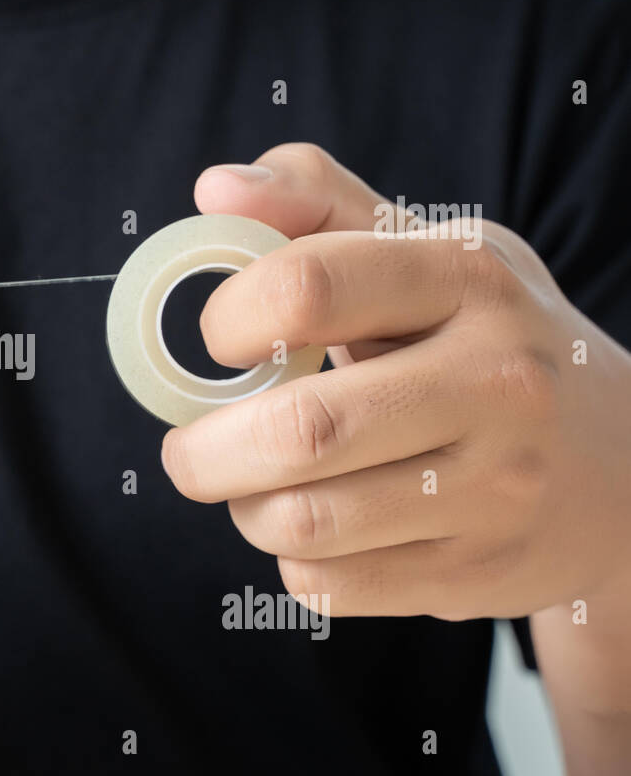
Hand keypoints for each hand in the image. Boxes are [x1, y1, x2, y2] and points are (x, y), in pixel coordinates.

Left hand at [162, 144, 630, 622]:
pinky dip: (295, 560)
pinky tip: (318, 528)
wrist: (619, 471)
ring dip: (246, 510)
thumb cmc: (485, 343)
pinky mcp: (480, 572)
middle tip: (188, 449)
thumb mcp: (428, 252)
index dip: (226, 319)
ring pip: (304, 522)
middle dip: (203, 452)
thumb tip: (214, 191)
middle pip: (298, 430)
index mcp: (466, 279)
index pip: (308, 286)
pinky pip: (331, 584)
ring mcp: (496, 486)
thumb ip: (315, 206)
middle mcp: (493, 381)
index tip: (216, 345)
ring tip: (253, 487)